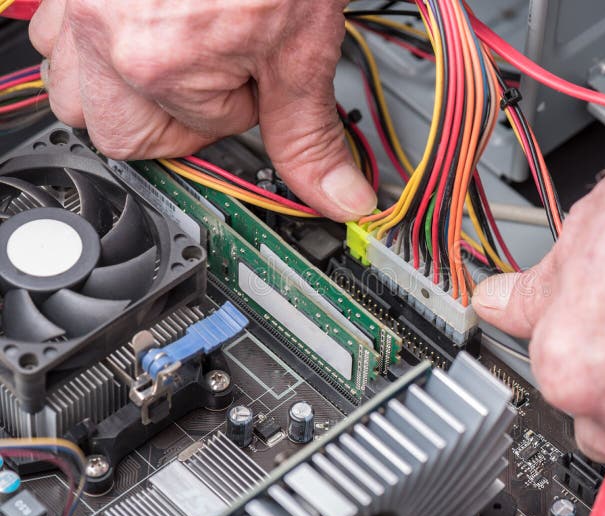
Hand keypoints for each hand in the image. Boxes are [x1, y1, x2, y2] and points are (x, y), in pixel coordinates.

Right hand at [29, 0, 376, 220]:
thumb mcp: (302, 46)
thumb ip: (310, 133)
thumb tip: (340, 198)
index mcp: (156, 60)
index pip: (182, 139)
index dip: (229, 114)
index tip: (251, 83)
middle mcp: (97, 29)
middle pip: (110, 127)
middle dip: (170, 111)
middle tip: (217, 68)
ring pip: (71, 82)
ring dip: (124, 80)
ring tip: (182, 40)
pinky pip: (55, 29)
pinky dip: (97, 35)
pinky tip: (146, 13)